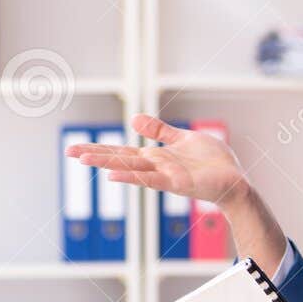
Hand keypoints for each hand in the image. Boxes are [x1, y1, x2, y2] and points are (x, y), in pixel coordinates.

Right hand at [65, 114, 248, 206]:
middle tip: (68, 152)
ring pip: (130, 168)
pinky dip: (132, 176)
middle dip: (95, 155)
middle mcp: (156, 167)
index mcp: (156, 157)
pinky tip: (114, 175)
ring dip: (107, 164)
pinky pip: (151, 179)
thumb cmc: (212, 162)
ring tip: (84, 160)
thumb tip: (132, 118)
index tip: (74, 148)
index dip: (98, 149)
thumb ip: (159, 130)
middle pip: (119, 159)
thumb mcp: (183, 138)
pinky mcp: (178, 183)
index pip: (121, 152)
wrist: (234, 180)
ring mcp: (165, 176)